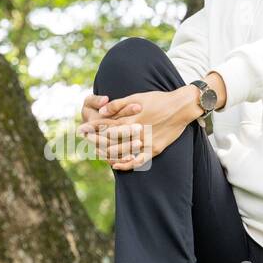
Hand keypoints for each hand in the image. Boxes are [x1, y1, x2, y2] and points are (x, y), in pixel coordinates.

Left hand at [79, 86, 198, 170]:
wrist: (181, 107)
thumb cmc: (158, 99)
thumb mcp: (137, 97)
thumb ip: (118, 105)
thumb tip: (101, 111)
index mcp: (130, 117)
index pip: (107, 125)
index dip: (93, 128)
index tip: (82, 129)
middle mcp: (136, 131)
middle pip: (111, 140)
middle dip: (95, 140)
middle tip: (84, 140)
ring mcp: (146, 141)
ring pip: (122, 151)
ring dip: (107, 153)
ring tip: (96, 152)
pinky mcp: (154, 149)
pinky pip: (138, 160)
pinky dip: (126, 164)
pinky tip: (116, 164)